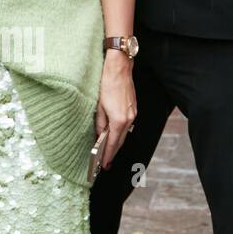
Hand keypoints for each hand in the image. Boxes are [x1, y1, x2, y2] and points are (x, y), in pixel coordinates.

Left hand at [95, 52, 136, 168]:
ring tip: (107, 152)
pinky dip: (120, 133)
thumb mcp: (99, 107)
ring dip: (116, 143)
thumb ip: (100, 124)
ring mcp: (133, 114)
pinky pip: (126, 126)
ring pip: (123, 134)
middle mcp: (129, 119)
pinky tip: (113, 135)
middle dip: (112, 153)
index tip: (104, 164)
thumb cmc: (107, 84)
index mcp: (119, 120)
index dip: (107, 155)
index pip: (112, 143)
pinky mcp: (133, 109)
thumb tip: (99, 136)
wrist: (119, 69)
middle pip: (120, 141)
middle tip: (105, 163)